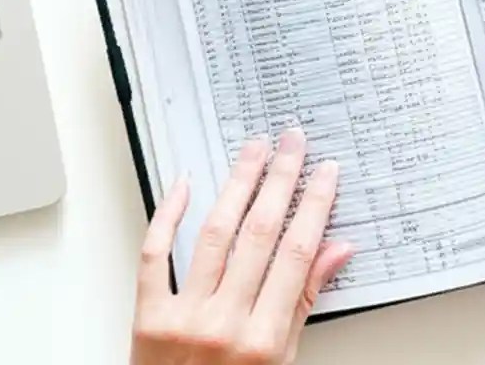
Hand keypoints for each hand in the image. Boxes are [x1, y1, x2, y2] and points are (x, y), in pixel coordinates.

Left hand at [131, 129, 354, 364]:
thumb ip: (303, 302)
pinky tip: (183, 184)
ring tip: (252, 151)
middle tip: (291, 142)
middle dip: (280, 180)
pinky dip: (167, 216)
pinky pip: (154, 256)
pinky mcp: (147, 317)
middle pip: (259, 235)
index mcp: (264, 339)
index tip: (326, 173)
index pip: (297, 254)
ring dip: (236, 184)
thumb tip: (336, 251)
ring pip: (214, 235)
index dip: (315, 206)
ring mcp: (184, 318)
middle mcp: (224, 325)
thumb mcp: (282, 361)